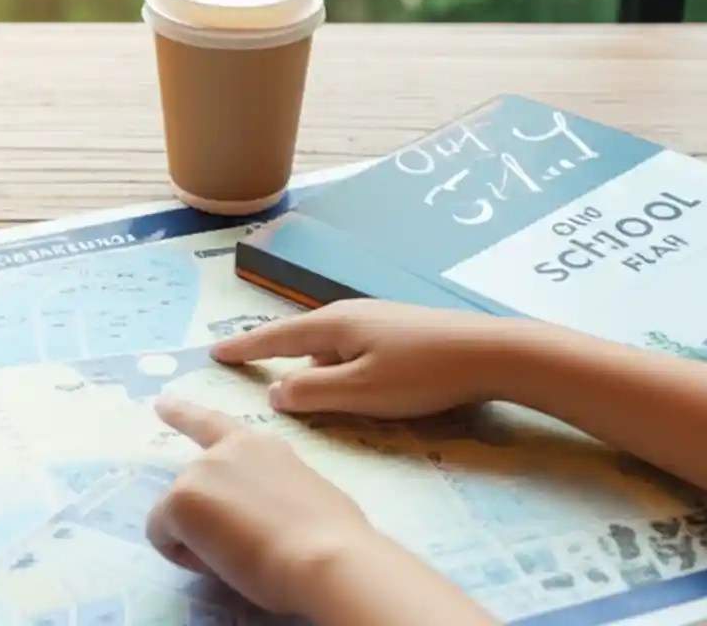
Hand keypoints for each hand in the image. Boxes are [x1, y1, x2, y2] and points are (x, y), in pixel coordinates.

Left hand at [145, 397, 373, 616]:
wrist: (326, 559)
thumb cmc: (332, 540)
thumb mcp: (306, 499)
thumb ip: (276, 493)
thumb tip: (273, 517)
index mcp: (263, 448)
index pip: (215, 425)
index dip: (184, 414)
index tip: (161, 403)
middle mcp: (226, 450)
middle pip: (194, 485)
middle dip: (204, 515)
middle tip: (238, 547)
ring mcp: (200, 470)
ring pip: (179, 515)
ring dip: (199, 538)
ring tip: (243, 558)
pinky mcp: (180, 499)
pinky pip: (162, 536)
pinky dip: (183, 555)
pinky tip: (221, 564)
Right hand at [211, 299, 517, 417]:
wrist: (492, 352)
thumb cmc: (422, 373)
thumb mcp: (360, 392)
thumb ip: (311, 394)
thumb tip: (274, 392)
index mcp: (332, 324)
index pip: (274, 338)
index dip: (243, 348)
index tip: (214, 352)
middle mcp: (349, 313)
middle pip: (298, 335)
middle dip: (270, 348)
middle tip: (241, 358)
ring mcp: (377, 318)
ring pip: (327, 342)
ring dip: (305, 358)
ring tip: (289, 376)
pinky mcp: (400, 330)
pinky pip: (350, 345)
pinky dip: (333, 360)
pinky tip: (345, 379)